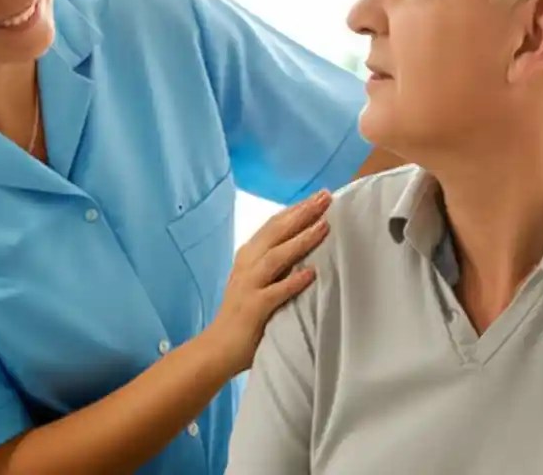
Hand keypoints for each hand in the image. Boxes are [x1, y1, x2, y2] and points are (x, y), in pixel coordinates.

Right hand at [203, 190, 331, 376]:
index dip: (296, 209)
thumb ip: (274, 264)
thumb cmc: (244, 315)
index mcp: (249, 256)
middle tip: (325, 197)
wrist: (217, 347)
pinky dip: (292, 282)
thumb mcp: (256, 280)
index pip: (274, 225)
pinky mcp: (253, 309)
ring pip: (276, 257)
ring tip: (324, 226)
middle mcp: (247, 265)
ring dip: (301, 240)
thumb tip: (304, 246)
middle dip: (302, 214)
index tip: (319, 195)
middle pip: (276, 233)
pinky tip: (311, 274)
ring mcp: (248, 286)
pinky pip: (275, 293)